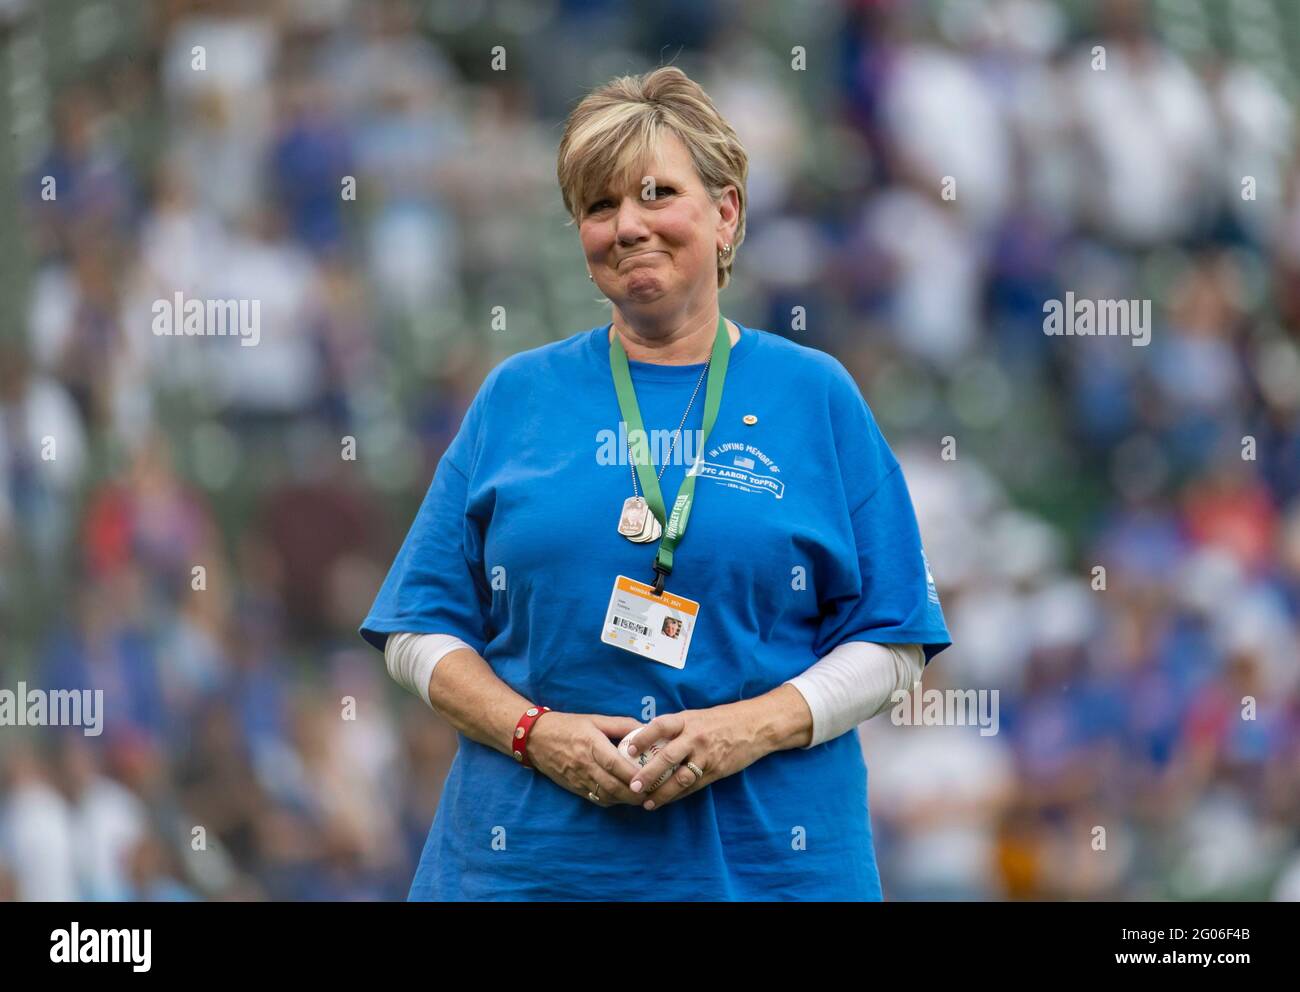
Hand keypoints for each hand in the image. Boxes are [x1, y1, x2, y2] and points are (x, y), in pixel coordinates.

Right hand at [525, 711, 644, 806]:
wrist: (536, 738)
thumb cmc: (569, 725)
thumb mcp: (595, 719)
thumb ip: (621, 724)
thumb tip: (646, 729)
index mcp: (591, 744)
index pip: (614, 764)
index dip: (633, 774)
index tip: (650, 778)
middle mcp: (585, 764)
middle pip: (612, 786)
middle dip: (634, 794)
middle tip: (652, 793)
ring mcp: (579, 779)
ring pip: (606, 796)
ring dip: (625, 800)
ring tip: (642, 797)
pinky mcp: (575, 788)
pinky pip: (596, 799)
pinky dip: (612, 801)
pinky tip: (623, 797)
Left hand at [624, 702, 772, 810]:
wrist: (755, 726)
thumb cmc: (721, 720)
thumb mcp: (696, 716)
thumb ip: (675, 727)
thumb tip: (645, 736)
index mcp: (687, 720)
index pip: (660, 726)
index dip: (643, 738)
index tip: (628, 750)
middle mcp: (695, 737)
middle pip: (667, 757)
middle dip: (648, 774)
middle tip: (632, 786)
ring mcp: (706, 756)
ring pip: (680, 778)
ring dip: (662, 793)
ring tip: (647, 803)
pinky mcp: (716, 771)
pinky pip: (694, 786)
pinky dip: (679, 795)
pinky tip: (667, 801)